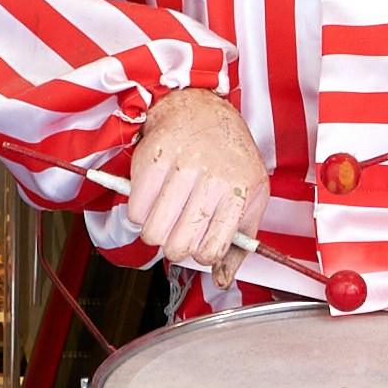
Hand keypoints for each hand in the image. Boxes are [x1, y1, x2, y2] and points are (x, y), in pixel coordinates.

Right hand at [124, 90, 271, 271]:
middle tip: (179, 231)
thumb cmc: (230, 155)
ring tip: (166, 217)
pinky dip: (139, 214)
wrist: (202, 108)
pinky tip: (153, 200)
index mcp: (240, 190)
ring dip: (155, 232)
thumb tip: (222, 280)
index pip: (213, 249)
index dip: (202, 255)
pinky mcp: (152, 159)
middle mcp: (212, 178)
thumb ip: (241, 242)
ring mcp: (181, 167)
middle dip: (176, 247)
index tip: (200, 245)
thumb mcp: (252, 195)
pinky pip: (135, 210)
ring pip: (153, 233)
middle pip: (179, 246)